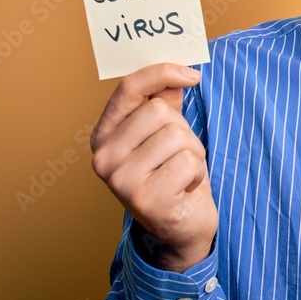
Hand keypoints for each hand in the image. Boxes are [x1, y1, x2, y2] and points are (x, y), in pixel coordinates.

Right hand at [90, 63, 216, 271]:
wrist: (182, 227)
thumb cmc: (174, 174)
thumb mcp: (166, 134)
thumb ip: (163, 102)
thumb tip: (176, 73)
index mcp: (103, 136)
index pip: (128, 88)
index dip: (162, 73)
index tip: (192, 75)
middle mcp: (104, 157)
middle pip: (158, 111)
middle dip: (184, 130)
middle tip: (180, 155)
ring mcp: (121, 180)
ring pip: (177, 136)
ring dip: (193, 153)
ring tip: (182, 173)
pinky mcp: (145, 199)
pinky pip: (188, 162)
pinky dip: (197, 173)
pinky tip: (184, 189)